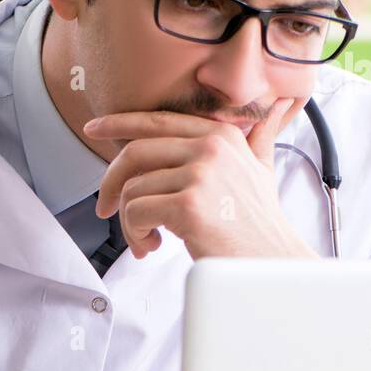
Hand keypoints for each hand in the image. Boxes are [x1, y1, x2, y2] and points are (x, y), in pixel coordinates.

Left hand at [84, 96, 318, 260]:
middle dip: (110, 184)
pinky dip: (135, 234)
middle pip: (134, 153)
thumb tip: (277, 106)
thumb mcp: (262, 170)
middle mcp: (210, 148)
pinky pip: (135, 213)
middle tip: (105, 210)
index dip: (119, 122)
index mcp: (220, 136)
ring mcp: (200, 175)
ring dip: (129, 223)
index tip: (92, 128)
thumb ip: (258, 138)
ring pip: (131, 190)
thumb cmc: (260, 223)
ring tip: (148, 241)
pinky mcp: (188, 205)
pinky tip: (152, 246)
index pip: (156, 121)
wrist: (272, 264)